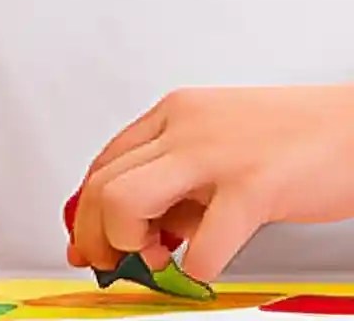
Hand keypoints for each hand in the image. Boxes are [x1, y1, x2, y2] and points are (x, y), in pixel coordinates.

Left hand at [67, 85, 353, 281]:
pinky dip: (197, 270)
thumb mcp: (220, 141)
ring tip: (162, 260)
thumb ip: (180, 176)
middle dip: (98, 237)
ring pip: (124, 203)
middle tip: (117, 263)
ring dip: (130, 246)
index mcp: (175, 113)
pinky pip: (201, 246)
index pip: (103, 163)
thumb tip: (147, 230)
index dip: (85, 211)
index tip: (87, 241)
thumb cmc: (298, 139)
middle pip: (102, 185)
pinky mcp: (253, 187)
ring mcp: (216, 155)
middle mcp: (185, 127)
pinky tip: (207, 266)